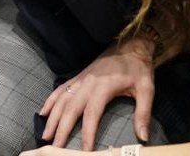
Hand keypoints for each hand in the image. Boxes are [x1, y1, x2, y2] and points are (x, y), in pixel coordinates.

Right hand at [36, 35, 156, 149]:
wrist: (131, 44)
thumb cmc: (138, 68)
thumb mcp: (146, 89)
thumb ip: (143, 113)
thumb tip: (143, 137)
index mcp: (103, 87)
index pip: (91, 114)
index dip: (87, 133)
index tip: (85, 150)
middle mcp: (87, 83)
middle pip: (70, 109)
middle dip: (61, 129)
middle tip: (55, 147)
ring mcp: (80, 79)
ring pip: (61, 100)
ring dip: (52, 118)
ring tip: (46, 135)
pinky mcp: (78, 76)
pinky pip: (60, 89)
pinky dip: (50, 101)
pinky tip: (43, 113)